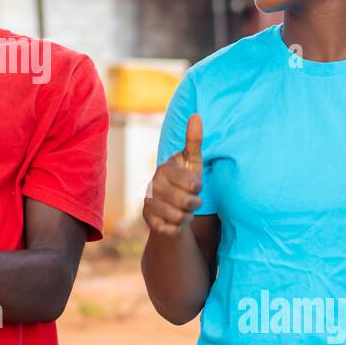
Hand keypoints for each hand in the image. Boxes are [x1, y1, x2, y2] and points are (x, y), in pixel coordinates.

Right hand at [142, 114, 203, 235]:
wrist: (169, 205)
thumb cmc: (185, 180)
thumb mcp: (193, 161)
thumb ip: (194, 140)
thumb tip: (197, 115)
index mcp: (164, 167)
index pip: (193, 183)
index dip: (198, 187)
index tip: (194, 185)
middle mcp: (153, 184)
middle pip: (187, 202)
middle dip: (194, 204)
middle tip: (191, 201)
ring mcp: (148, 202)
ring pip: (179, 217)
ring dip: (186, 216)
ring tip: (183, 210)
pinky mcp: (147, 219)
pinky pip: (170, 229)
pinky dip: (177, 228)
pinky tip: (173, 220)